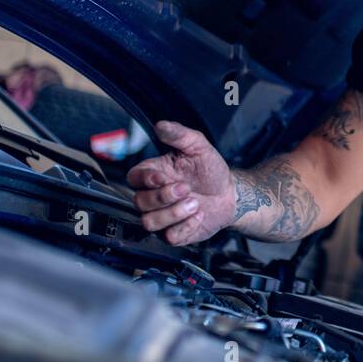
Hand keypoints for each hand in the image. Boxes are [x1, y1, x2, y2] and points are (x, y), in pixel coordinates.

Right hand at [126, 121, 235, 245]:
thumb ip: (179, 135)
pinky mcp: (174, 233)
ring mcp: (162, 216)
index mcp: (154, 174)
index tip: (162, 177)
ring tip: (195, 203)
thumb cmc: (210, 169)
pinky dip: (186, 226)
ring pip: (150, 222)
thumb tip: (160, 125)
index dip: (144, 180)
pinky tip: (198, 215)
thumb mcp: (198, 146)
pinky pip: (169, 236)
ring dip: (174, 213)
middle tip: (187, 188)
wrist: (229, 193)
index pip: (133, 178)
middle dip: (164, 197)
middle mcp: (153, 196)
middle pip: (139, 202)